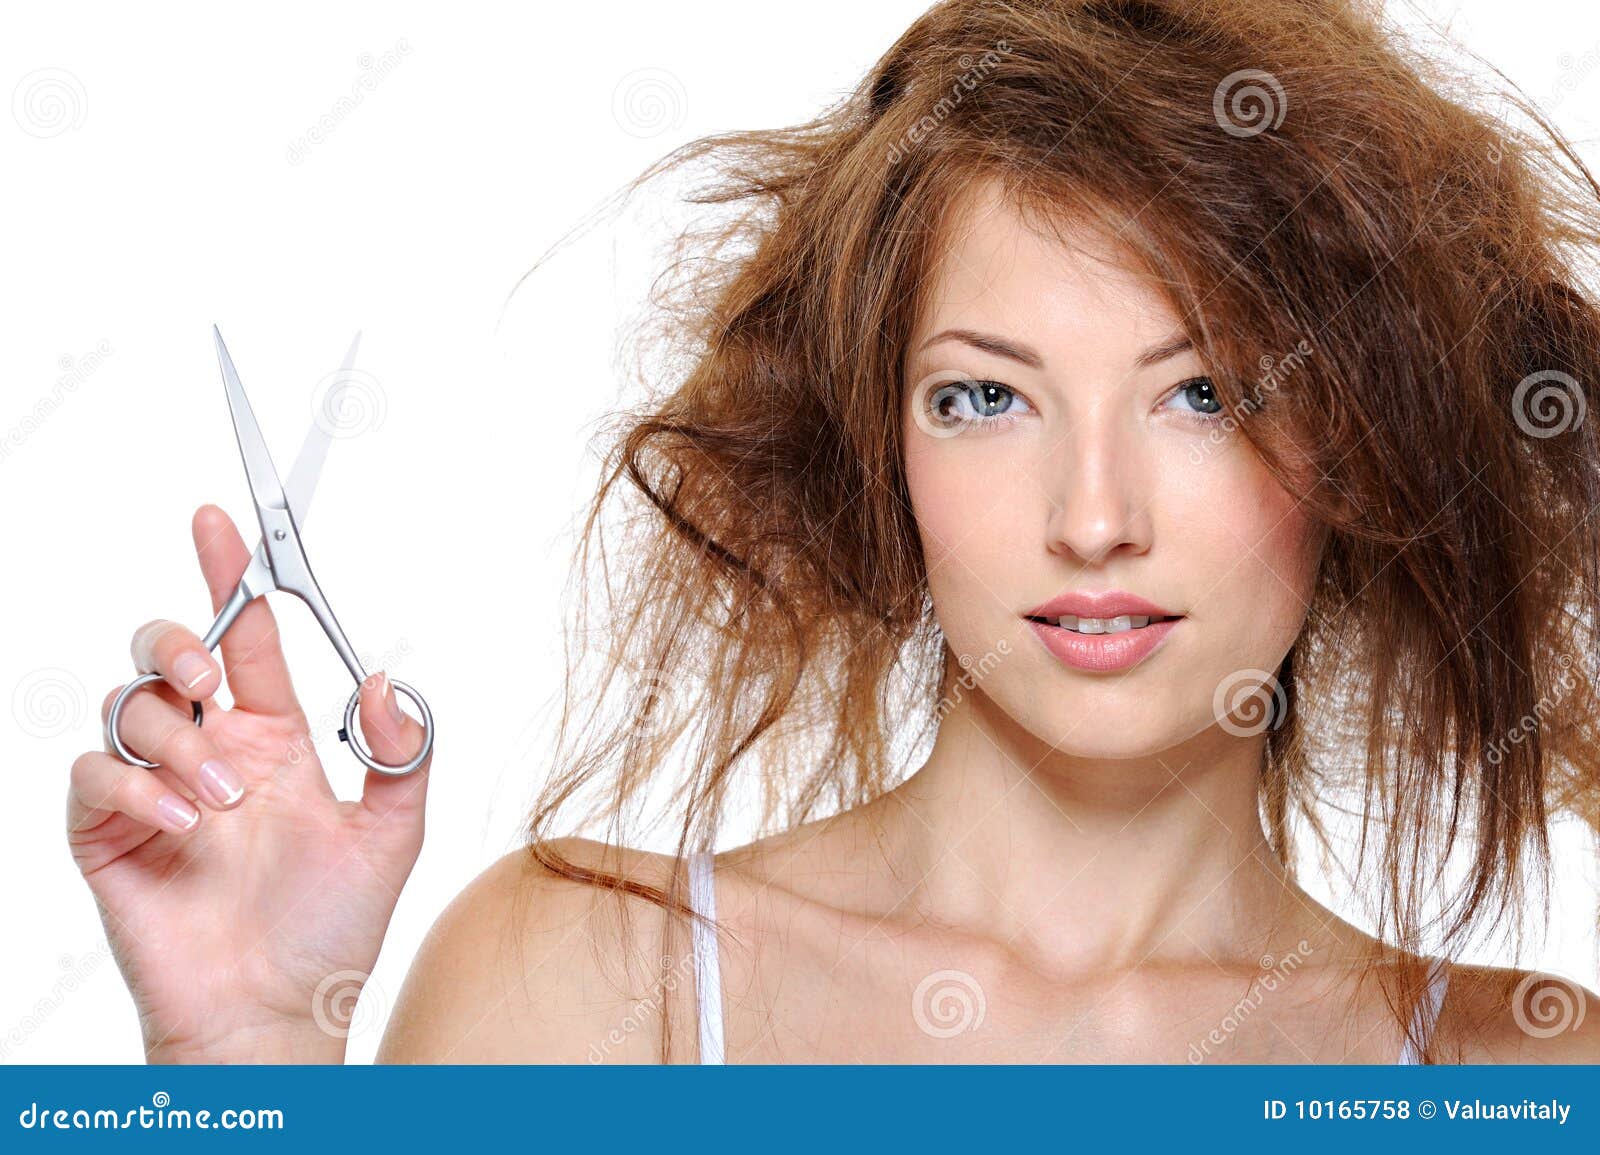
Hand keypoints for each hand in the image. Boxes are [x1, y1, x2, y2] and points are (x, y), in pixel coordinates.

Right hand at [66, 504, 431, 1062]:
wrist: (276, 1012)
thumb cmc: (330, 929)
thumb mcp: (393, 835)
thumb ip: (402, 756)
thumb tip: (387, 683)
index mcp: (272, 739)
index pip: (248, 638)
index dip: (232, 575)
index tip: (223, 521)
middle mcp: (211, 751)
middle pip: (166, 651)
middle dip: (177, 639)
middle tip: (206, 672)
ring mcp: (156, 790)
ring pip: (131, 706)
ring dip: (177, 741)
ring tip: (222, 805)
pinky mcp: (109, 833)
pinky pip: (94, 774)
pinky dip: (136, 788)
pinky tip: (184, 827)